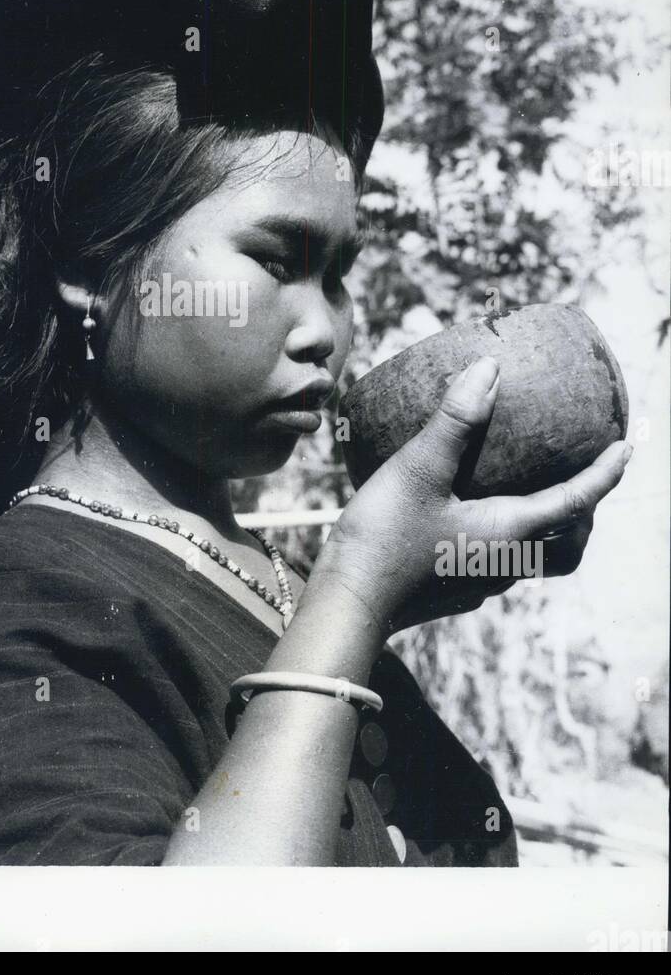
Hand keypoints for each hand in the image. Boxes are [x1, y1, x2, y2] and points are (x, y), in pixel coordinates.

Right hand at [316, 356, 631, 635]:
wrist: (346, 606)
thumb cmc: (384, 539)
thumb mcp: (419, 469)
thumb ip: (455, 419)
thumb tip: (490, 368)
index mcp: (509, 534)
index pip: (576, 502)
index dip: (604, 473)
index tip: (627, 448)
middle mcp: (503, 564)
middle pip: (566, 547)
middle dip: (583, 514)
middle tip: (583, 481)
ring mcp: (476, 584)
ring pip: (532, 560)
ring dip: (546, 530)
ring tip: (529, 495)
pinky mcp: (449, 591)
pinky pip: (497, 562)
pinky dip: (507, 537)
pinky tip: (470, 516)